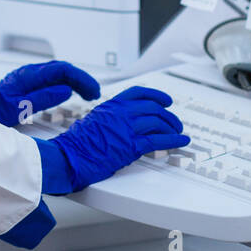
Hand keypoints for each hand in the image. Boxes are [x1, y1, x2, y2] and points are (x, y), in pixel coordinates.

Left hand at [0, 61, 100, 126]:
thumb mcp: (18, 107)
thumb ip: (43, 97)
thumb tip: (66, 90)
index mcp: (30, 75)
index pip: (63, 70)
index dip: (81, 78)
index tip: (93, 91)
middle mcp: (32, 72)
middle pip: (64, 69)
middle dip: (82, 79)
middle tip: (95, 94)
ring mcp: (30, 77)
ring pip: (59, 73)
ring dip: (76, 81)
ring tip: (88, 94)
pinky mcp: (29, 83)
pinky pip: (53, 79)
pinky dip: (67, 84)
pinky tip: (72, 92)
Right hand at [46, 86, 188, 191]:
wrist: (69, 157)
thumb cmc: (77, 144)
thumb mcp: (93, 121)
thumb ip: (111, 119)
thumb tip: (126, 124)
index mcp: (111, 105)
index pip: (139, 93)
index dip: (156, 96)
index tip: (166, 101)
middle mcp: (121, 113)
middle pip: (153, 108)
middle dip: (168, 116)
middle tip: (175, 123)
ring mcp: (126, 128)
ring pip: (158, 122)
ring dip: (172, 128)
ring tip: (178, 134)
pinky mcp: (131, 146)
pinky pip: (158, 140)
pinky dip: (174, 140)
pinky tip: (181, 142)